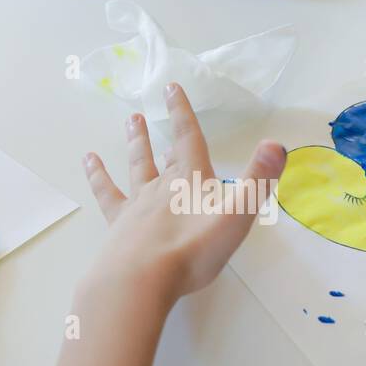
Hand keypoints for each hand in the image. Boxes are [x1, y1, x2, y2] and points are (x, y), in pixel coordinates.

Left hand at [83, 83, 285, 301]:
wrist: (141, 279)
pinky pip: (107, 194)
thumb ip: (258, 180)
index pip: (188, 138)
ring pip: (136, 167)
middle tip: (144, 110)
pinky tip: (88, 162)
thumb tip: (277, 143)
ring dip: (134, 145)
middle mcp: (161, 186)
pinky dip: (97, 176)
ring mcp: (136, 205)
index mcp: (191, 180)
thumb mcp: (236, 215)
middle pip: (163, 154)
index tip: (171, 87)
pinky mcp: (118, 225)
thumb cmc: (193, 250)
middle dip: (158, 132)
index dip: (182, 112)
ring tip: (128, 122)